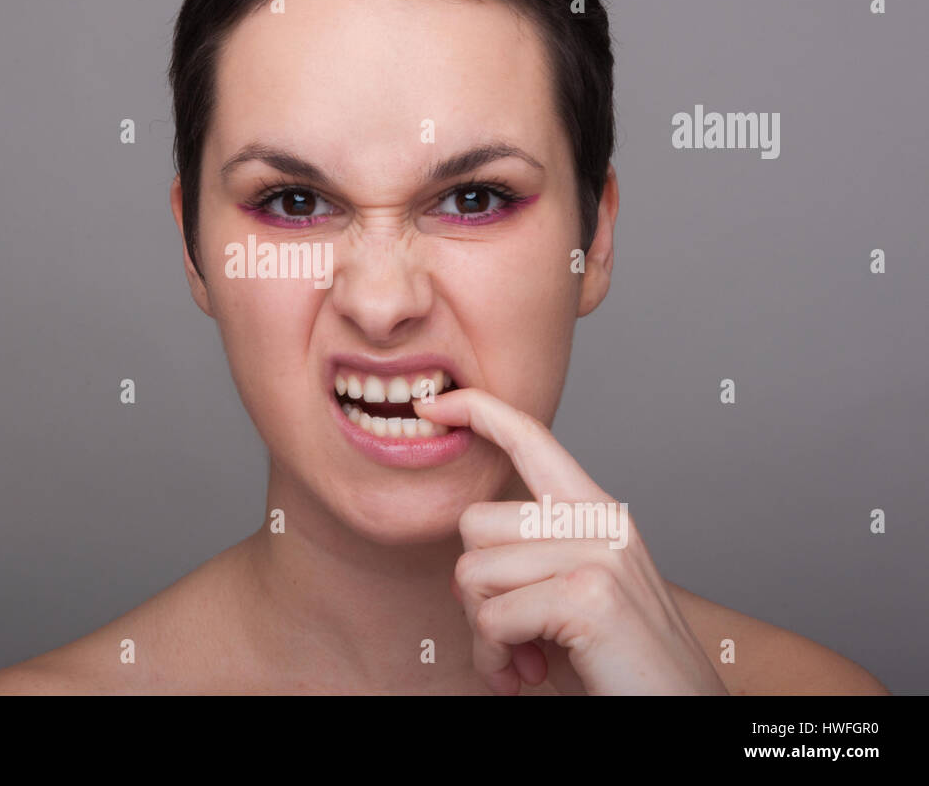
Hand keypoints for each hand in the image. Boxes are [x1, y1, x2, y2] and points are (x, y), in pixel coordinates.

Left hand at [416, 388, 728, 695]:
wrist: (682, 712)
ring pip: (474, 573)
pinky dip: (494, 658)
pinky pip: (491, 617)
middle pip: (475, 523)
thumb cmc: (620, 665)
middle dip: (474, 592)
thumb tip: (464, 566)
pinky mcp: (589, 595)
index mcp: (598, 513)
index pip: (531, 437)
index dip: (479, 411)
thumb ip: (529, 563)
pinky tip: (526, 676)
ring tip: (520, 662)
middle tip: (509, 638)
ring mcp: (598, 553)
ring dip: (483, 633)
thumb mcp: (571, 597)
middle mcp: (601, 521)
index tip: (432, 402)